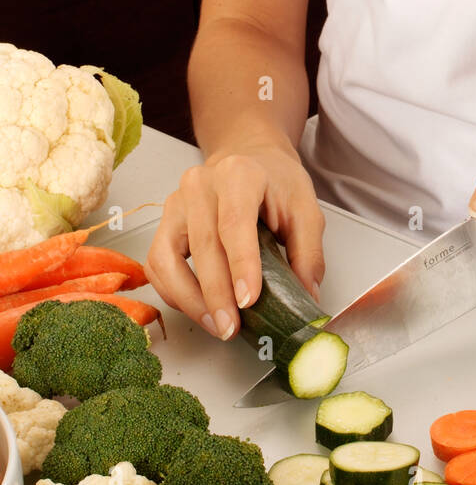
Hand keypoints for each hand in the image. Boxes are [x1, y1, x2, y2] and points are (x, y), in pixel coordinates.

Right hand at [144, 141, 325, 339]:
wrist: (248, 157)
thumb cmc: (275, 181)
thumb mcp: (305, 208)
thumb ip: (308, 253)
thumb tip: (307, 299)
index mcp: (239, 174)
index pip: (234, 223)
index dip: (240, 265)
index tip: (248, 301)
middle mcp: (200, 184)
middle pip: (202, 245)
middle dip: (216, 294)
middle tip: (232, 328)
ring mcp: (175, 203)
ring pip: (168, 258)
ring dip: (189, 299)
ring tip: (217, 325)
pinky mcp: (163, 223)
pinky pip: (157, 264)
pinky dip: (174, 293)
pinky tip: (198, 309)